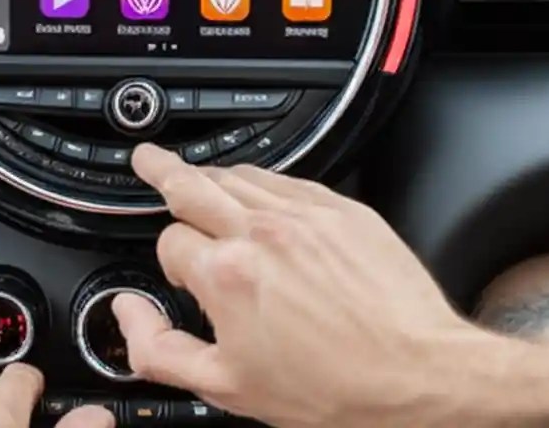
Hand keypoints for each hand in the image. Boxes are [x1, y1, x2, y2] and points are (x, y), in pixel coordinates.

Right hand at [114, 144, 498, 427]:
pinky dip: (263, 182)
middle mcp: (261, 234)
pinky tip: (261, 193)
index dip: (170, 262)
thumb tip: (128, 313)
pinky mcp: (343, 210)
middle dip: (162, 169)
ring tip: (201, 177)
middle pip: (192, 183)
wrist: (421, 375)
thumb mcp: (227, 389)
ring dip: (212, 175)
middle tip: (148, 159)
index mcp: (227, 275)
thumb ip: (158, 350)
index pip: (169, 241)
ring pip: (240, 176)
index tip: (186, 278)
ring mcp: (305, 216)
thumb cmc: (335, 389)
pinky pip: (288, 179)